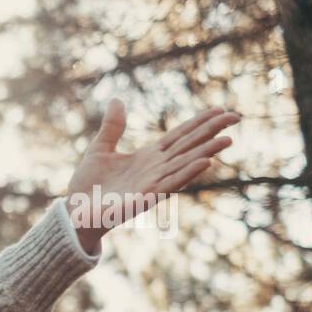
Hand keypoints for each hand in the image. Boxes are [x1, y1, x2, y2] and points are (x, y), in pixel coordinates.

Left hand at [64, 98, 239, 247]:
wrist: (75, 212)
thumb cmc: (87, 185)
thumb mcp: (99, 149)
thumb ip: (112, 127)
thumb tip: (116, 99)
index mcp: (148, 157)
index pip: (179, 136)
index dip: (198, 122)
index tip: (219, 108)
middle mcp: (156, 169)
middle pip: (189, 146)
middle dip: (212, 132)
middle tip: (236, 117)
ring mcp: (153, 184)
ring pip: (185, 164)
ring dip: (207, 151)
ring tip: (228, 139)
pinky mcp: (146, 198)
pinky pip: (171, 184)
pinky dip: (188, 173)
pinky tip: (205, 162)